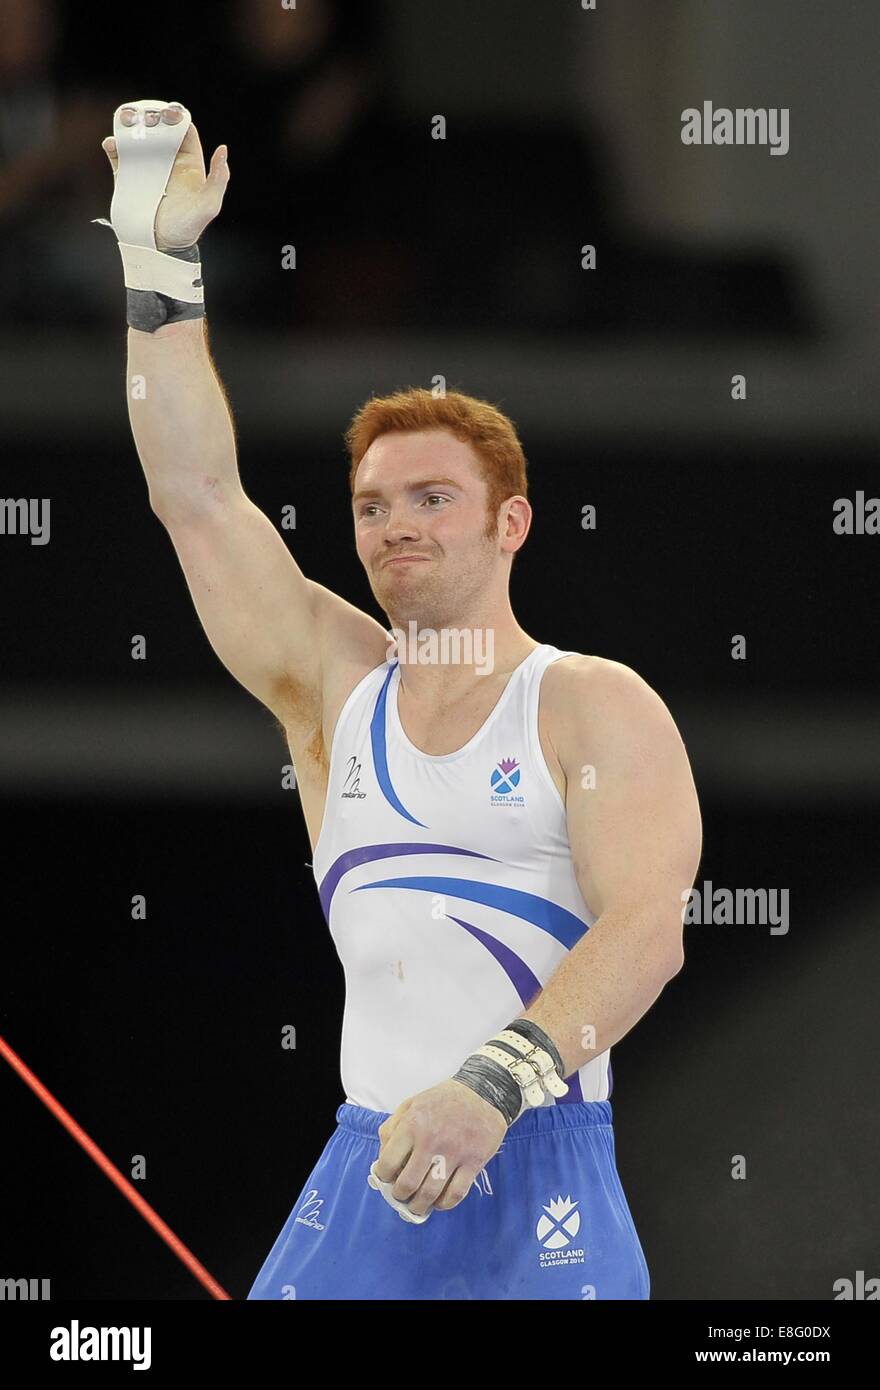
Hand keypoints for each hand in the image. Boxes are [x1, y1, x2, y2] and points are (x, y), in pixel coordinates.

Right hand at [101, 105, 229, 250]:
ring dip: (130, 123)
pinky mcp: (126, 176)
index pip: (183, 129)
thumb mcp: (208, 206)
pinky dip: (113, 144)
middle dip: (152, 115)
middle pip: (159, 127)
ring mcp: (145, 166)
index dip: (176, 115)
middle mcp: (167, 160)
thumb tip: (223, 150)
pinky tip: (113, 144)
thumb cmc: (188, 228)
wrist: (160, 247)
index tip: (168, 113)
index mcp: (188, 162)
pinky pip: (118, 154)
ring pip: (136, 135)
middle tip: (147, 117)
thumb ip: (218, 179)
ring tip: (127, 120)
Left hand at [374, 1078, 507, 1216]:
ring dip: (420, 1206)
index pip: (388, 1163)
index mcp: (412, 1124)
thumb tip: (382, 1158)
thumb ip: (392, 1128)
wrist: (483, 1092)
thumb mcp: (411, 1103)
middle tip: (401, 1197)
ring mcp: (454, 1152)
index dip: (383, 1177)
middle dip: (400, 1196)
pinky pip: (456, 1193)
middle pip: (408, 1184)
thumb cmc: (442, 1099)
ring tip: (418, 1206)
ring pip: (431, 1194)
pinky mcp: (474, 1161)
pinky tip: (440, 1201)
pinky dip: (445, 1204)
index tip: (386, 1179)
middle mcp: (431, 1140)